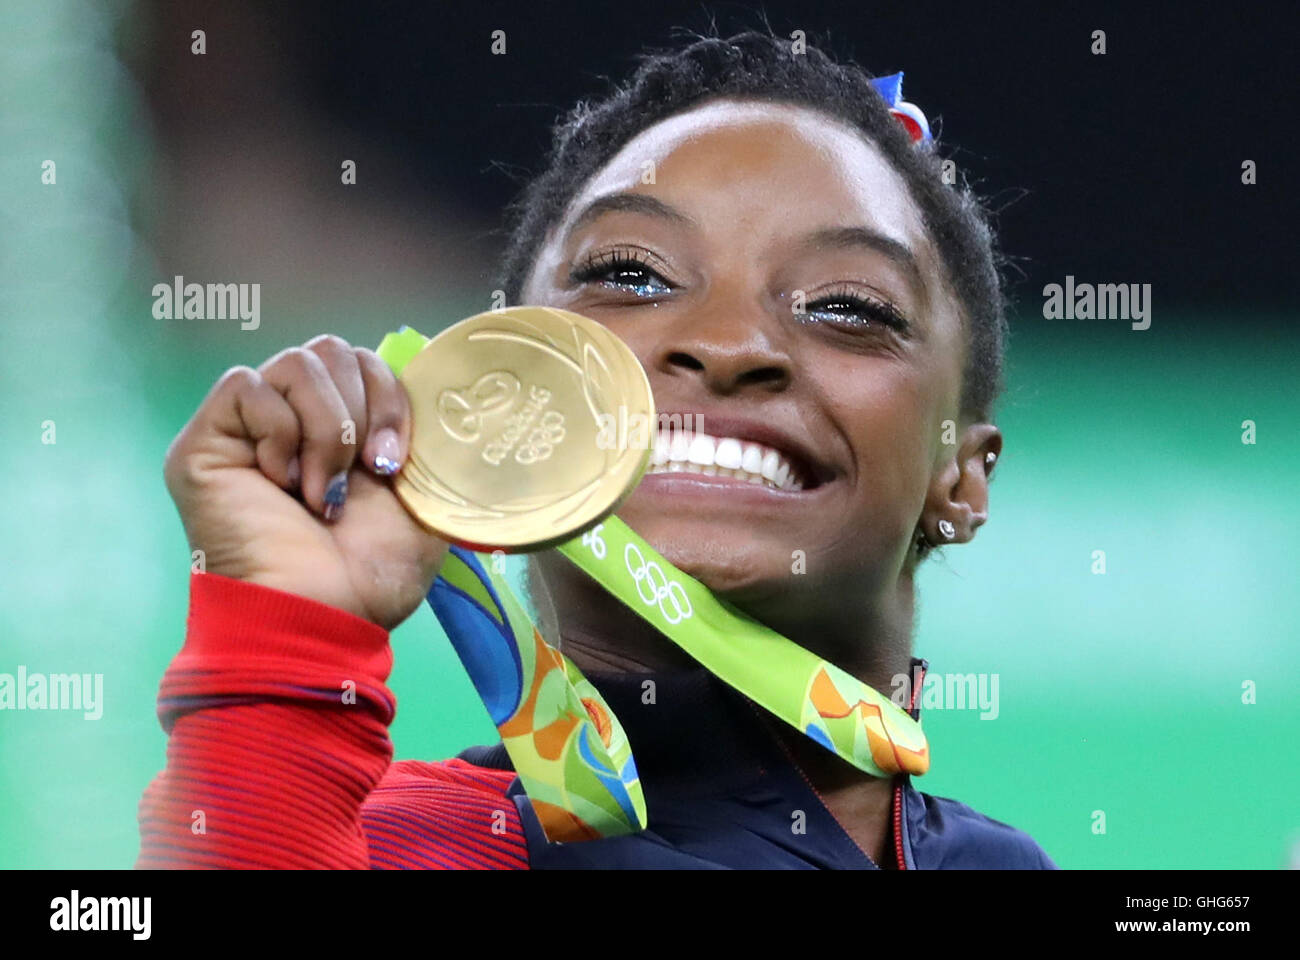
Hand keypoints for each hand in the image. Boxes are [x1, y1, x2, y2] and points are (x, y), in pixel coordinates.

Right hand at [164, 335, 447, 628]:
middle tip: (366, 472)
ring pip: (296, 362)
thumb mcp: (422, 499)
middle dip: (364, 408)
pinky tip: (282, 485)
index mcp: (344, 433)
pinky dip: (280, 433)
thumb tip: (439, 391)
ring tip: (322, 490)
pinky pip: (246, 386)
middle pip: (332, 350)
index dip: (391, 398)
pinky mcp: (205, 440)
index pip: (366, 364)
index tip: (394, 462)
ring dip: (326, 429)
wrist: (322, 617)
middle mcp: (294, 423)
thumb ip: (426, 442)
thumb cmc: (370, 576)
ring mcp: (247, 430)